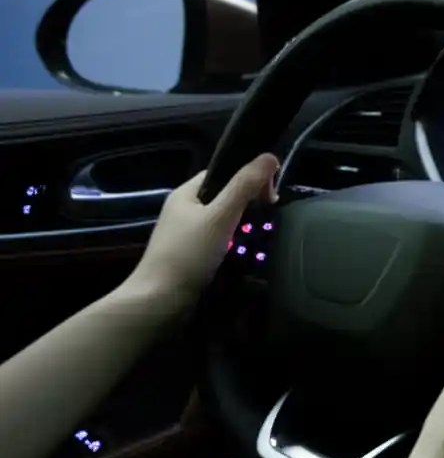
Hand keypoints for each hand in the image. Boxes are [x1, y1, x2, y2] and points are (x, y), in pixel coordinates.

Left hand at [123, 153, 279, 306]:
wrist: (160, 301)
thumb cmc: (188, 253)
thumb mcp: (220, 216)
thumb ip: (244, 186)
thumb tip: (269, 157)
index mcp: (185, 194)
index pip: (222, 173)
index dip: (247, 177)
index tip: (269, 195)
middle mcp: (184, 211)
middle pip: (224, 197)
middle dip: (248, 203)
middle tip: (268, 217)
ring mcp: (186, 235)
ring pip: (223, 221)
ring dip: (243, 226)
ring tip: (260, 237)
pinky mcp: (191, 257)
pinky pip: (219, 241)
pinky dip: (234, 244)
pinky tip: (245, 254)